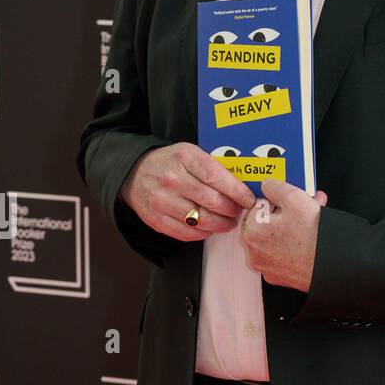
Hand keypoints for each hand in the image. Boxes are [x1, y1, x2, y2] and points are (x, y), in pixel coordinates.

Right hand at [118, 142, 255, 240]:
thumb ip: (213, 165)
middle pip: (211, 201)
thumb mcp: (191, 152)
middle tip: (239, 211)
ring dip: (221, 224)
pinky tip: (210, 227)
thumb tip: (243, 184)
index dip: (237, 191)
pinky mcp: (156, 220)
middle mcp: (172, 179)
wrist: (135, 173)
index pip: (216, 177)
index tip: (248, 199)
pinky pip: (187, 233)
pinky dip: (203, 232)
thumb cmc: (171, 162)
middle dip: (231, 210)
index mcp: (184, 158)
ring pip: (201, 220)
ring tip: (228, 222)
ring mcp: (162, 201)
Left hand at [238, 179, 327, 291]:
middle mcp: (254, 252)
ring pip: (275, 239)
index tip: (288, 200)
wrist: (332, 263)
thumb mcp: (295, 198)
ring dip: (290, 227)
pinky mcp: (279, 276)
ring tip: (312, 220)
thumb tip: (268, 186)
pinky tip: (308, 238)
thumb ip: (276, 187)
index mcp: (252, 232)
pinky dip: (291, 246)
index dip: (275, 200)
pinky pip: (281, 254)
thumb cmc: (313, 236)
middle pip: (267, 224)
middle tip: (303, 207)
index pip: (257, 207)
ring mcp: (266, 266)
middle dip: (285, 212)